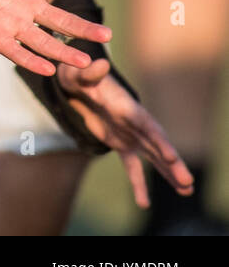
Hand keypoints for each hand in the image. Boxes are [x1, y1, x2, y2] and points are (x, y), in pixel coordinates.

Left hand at [0, 0, 114, 75]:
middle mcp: (26, 3)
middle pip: (62, 18)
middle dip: (84, 28)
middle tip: (108, 36)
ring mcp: (12, 22)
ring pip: (45, 40)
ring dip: (65, 50)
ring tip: (87, 61)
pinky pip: (18, 51)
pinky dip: (33, 60)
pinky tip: (50, 70)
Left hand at [57, 57, 194, 207]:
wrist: (79, 83)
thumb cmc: (79, 75)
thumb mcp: (79, 73)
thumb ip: (88, 72)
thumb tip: (98, 63)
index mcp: (126, 107)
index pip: (145, 124)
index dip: (158, 139)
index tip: (171, 156)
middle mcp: (133, 123)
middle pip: (156, 144)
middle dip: (171, 162)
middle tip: (187, 181)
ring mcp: (130, 135)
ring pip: (153, 157)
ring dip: (168, 174)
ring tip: (186, 191)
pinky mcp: (121, 144)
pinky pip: (133, 167)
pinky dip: (139, 184)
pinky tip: (144, 203)